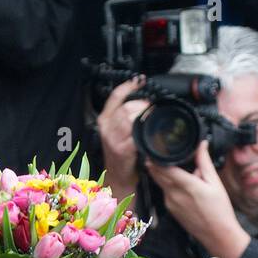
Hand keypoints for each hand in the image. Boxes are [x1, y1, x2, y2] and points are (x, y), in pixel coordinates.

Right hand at [96, 75, 144, 201]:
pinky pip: (135, 134)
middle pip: (125, 107)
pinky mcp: (122, 149)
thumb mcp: (117, 133)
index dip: (128, 86)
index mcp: (104, 120)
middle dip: (142, 105)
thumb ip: (125, 118)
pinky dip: (145, 132)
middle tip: (152, 109)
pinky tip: (151, 132)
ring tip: (152, 119)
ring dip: (144, 117)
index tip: (139, 80)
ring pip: (129, 118)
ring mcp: (113, 139)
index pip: (115, 96)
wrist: (117, 178)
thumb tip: (142, 104)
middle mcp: (106, 128)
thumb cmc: (121, 155)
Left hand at [144, 141, 250, 257]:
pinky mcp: (170, 209)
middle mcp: (174, 194)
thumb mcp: (215, 183)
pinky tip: (179, 182)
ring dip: (161, 173)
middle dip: (154, 162)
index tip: (155, 147)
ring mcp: (170, 203)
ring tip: (169, 163)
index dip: (156, 157)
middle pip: (157, 174)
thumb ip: (204, 162)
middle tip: (157, 151)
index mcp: (186, 185)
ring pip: (160, 183)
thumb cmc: (220, 209)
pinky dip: (168, 184)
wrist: (218, 235)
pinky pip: (165, 192)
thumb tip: (202, 144)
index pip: (163, 167)